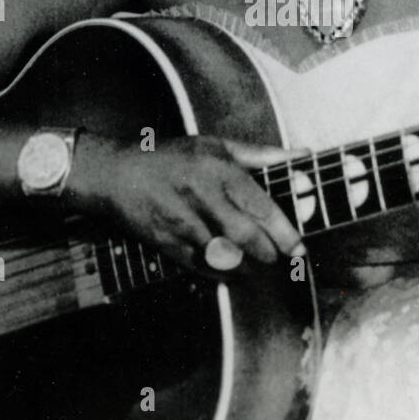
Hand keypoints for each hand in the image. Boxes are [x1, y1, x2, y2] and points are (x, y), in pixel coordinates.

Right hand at [69, 133, 305, 274]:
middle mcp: (200, 195)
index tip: (299, 247)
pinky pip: (202, 267)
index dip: (284, 231)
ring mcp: (181, 222)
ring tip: (258, 264)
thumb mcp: (216, 145)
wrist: (115, 174)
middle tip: (279, 257)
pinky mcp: (166, 243)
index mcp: (218, 169)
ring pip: (225, 256)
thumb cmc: (172, 157)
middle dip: (268, 253)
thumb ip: (262, 154)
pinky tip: (233, 271)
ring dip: (247, 266)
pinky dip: (222, 274)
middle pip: (245, 236)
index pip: (259, 206)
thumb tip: (302, 156)